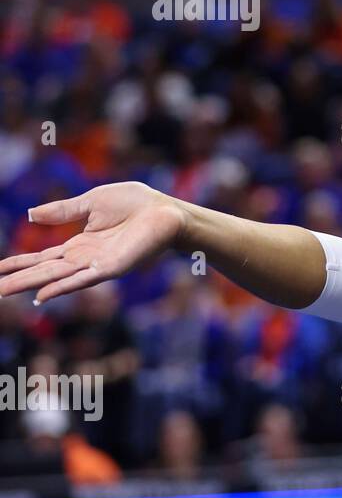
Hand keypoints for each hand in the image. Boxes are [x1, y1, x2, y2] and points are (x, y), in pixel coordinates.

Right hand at [0, 181, 186, 304]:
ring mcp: (98, 265)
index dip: (20, 263)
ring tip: (5, 291)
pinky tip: (43, 295)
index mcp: (81, 244)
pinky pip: (83, 279)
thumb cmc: (137, 204)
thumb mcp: (91, 202)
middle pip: (45, 271)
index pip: (44, 258)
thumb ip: (62, 211)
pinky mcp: (113, 267)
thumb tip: (30, 215)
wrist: (168, 210)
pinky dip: (63, 286)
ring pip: (58, 277)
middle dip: (18, 280)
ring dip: (32, 285)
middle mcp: (86, 258)